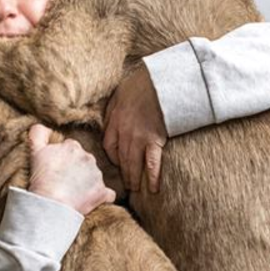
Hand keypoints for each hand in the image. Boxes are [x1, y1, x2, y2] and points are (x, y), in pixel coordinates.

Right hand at [28, 124, 114, 215]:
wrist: (51, 204)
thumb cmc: (42, 179)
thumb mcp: (35, 151)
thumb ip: (38, 134)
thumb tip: (44, 127)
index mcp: (73, 146)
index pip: (71, 147)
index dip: (63, 158)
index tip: (56, 168)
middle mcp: (88, 157)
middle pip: (83, 160)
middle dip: (76, 168)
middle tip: (63, 180)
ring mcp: (97, 175)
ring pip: (94, 175)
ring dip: (87, 182)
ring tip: (72, 192)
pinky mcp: (102, 192)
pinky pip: (108, 194)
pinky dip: (102, 196)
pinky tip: (92, 200)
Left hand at [103, 64, 167, 192]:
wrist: (161, 81)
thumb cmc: (142, 83)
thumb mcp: (120, 93)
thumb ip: (113, 108)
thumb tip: (108, 118)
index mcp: (114, 120)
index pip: (109, 145)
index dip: (112, 157)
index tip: (117, 163)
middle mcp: (124, 132)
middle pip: (120, 158)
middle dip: (123, 172)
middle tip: (126, 184)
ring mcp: (139, 137)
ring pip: (133, 164)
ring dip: (134, 178)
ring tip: (136, 189)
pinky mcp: (154, 140)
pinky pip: (152, 163)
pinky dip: (152, 177)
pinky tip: (152, 188)